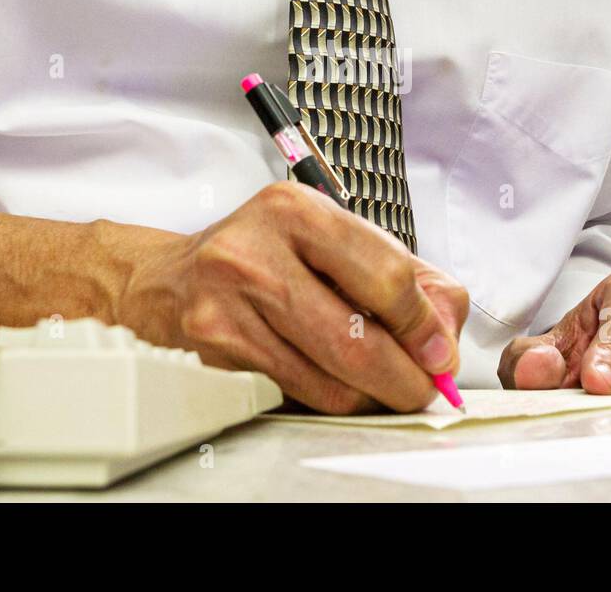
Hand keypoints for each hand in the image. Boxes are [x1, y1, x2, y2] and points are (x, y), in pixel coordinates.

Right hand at [102, 182, 468, 414]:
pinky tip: (333, 382)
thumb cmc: (260, 256)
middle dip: (406, 377)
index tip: (439, 352)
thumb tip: (443, 334)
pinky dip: (330, 400)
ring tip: (381, 386)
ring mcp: (228, 306)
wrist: (166, 281)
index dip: (424, 325)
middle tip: (423, 387)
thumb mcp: (328, 238)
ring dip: (371, 396)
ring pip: (330, 380)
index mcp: (295, 211)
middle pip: (357, 338)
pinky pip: (296, 396)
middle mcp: (255, 253)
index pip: (385, 275)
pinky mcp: (214, 354)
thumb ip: (402, 275)